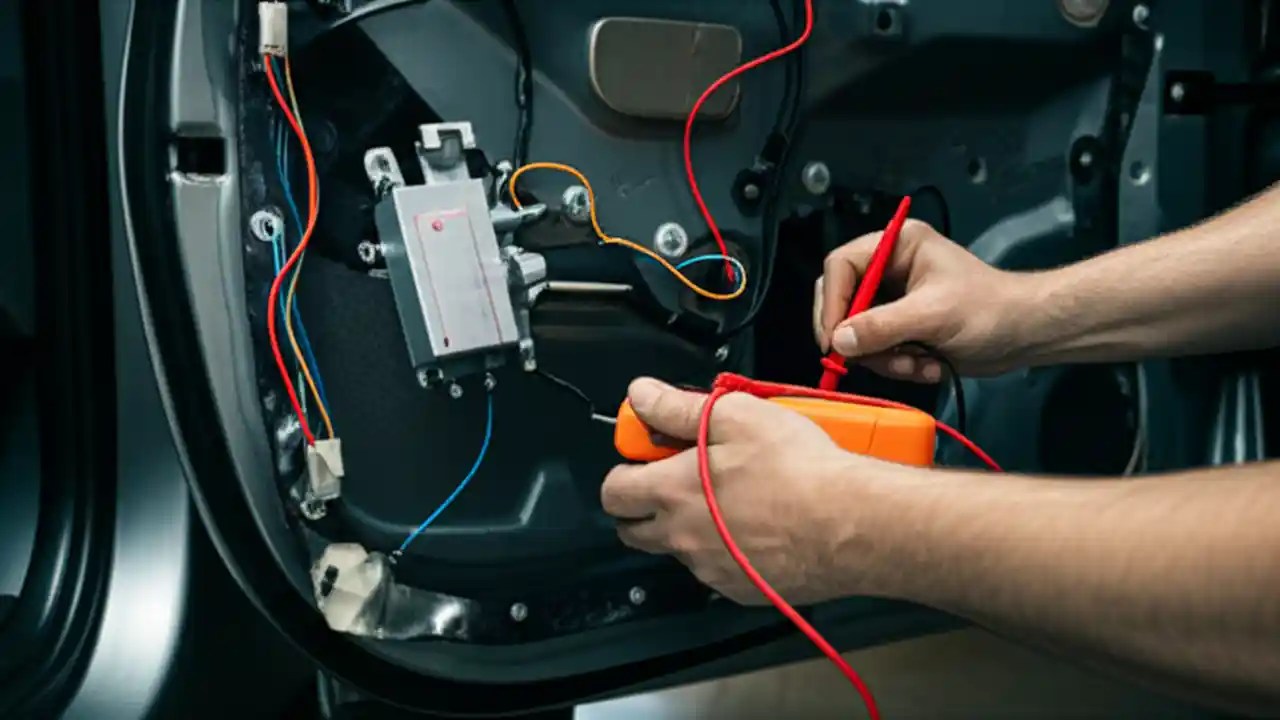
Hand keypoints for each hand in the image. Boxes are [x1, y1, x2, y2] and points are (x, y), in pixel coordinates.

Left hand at [601, 378, 865, 605]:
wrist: (850, 522)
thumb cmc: (798, 469)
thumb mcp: (734, 416)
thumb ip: (676, 407)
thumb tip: (642, 394)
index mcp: (671, 493)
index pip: (613, 491)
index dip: (624, 470)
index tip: (648, 454)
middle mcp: (683, 538)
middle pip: (633, 530)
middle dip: (642, 504)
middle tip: (676, 477)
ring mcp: (711, 568)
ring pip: (677, 550)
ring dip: (686, 527)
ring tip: (726, 498)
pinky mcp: (741, 589)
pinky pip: (715, 570)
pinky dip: (722, 550)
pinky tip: (754, 526)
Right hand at [813, 219, 1034, 380]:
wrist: (1027, 334)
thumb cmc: (988, 311)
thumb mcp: (932, 316)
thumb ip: (882, 327)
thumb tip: (839, 342)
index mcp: (896, 246)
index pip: (841, 266)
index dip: (832, 302)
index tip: (833, 339)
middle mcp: (889, 269)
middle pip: (842, 300)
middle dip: (857, 337)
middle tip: (865, 360)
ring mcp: (894, 301)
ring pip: (857, 333)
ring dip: (884, 357)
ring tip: (919, 364)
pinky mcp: (902, 328)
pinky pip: (877, 350)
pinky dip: (898, 364)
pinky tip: (929, 366)